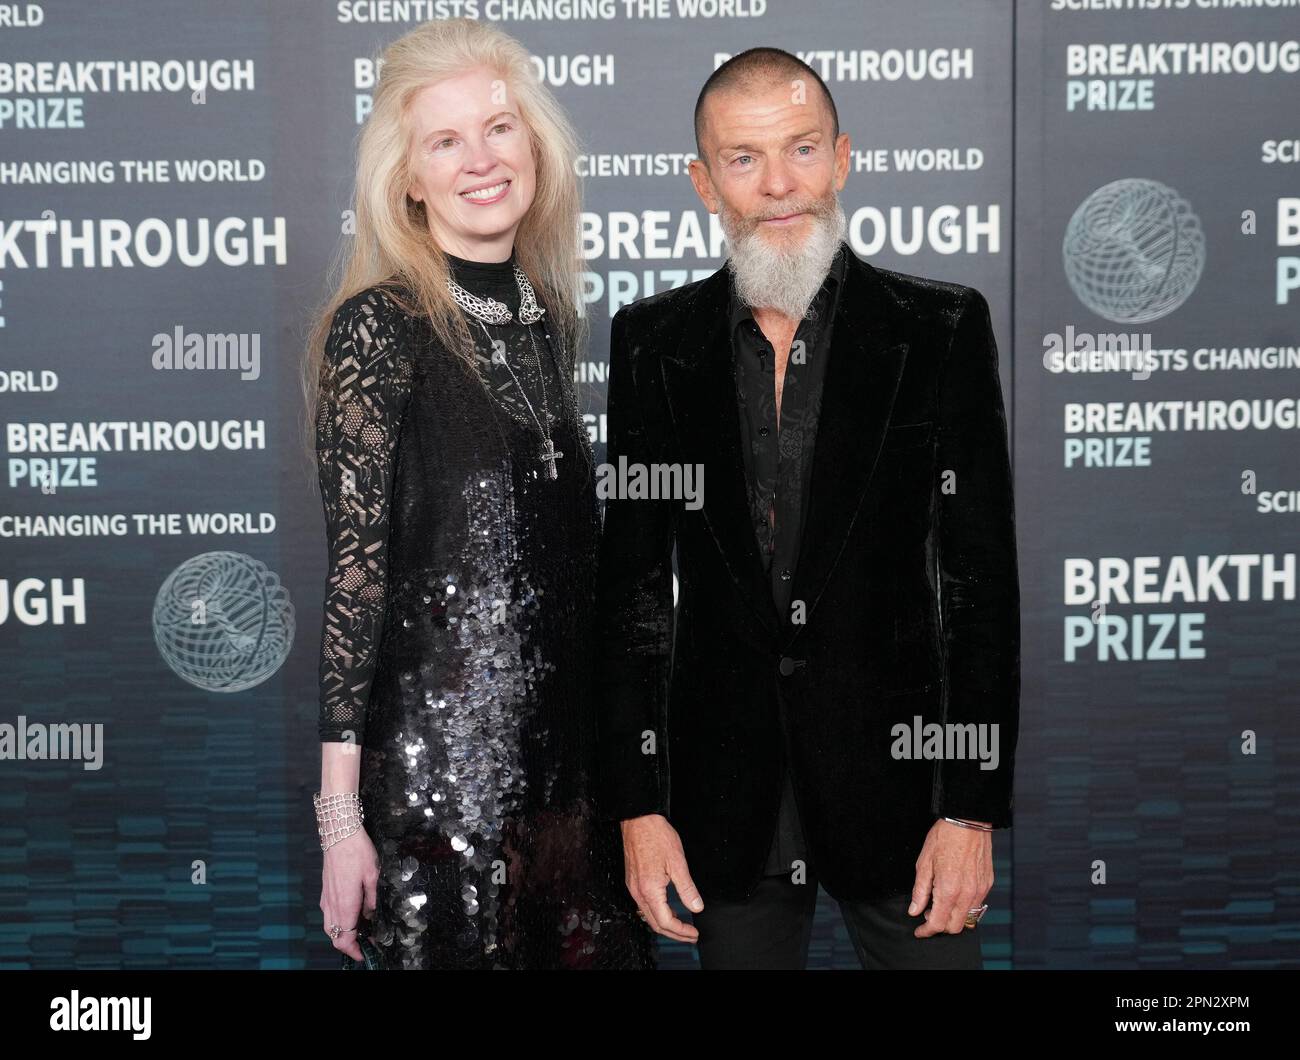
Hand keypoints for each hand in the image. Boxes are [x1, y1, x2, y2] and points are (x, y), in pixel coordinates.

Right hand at [320, 828, 378, 960]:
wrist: (339, 833)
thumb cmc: (357, 851)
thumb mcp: (374, 875)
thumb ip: (373, 899)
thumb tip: (371, 914)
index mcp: (345, 904)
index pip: (344, 939)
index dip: (354, 951)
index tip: (365, 954)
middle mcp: (332, 905)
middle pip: (335, 936)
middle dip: (349, 944)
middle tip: (367, 943)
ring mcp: (326, 898)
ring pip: (331, 926)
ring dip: (343, 933)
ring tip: (362, 929)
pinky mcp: (326, 891)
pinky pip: (329, 914)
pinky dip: (339, 921)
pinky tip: (353, 914)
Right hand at [620, 814, 703, 942]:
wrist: (638, 820)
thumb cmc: (656, 837)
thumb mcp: (678, 863)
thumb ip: (687, 888)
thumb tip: (696, 907)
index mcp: (650, 890)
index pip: (666, 922)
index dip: (681, 931)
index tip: (693, 933)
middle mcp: (638, 892)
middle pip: (655, 924)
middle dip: (674, 933)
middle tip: (689, 936)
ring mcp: (633, 887)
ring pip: (648, 916)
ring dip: (665, 924)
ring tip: (680, 926)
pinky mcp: (632, 881)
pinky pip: (643, 905)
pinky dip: (656, 913)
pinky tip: (666, 910)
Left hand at [908, 818, 992, 936]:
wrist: (968, 822)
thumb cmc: (944, 838)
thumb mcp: (924, 863)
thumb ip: (919, 891)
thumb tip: (914, 910)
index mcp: (948, 890)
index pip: (938, 924)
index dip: (926, 931)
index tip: (919, 931)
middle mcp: (967, 894)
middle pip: (955, 927)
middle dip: (940, 926)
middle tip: (928, 913)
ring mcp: (979, 890)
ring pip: (968, 918)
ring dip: (953, 917)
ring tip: (940, 902)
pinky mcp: (987, 884)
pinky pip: (977, 904)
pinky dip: (964, 906)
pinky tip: (954, 892)